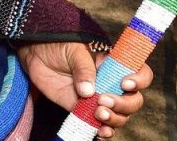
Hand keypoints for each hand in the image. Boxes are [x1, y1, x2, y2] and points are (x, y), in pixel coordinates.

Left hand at [17, 42, 151, 138]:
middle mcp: (111, 84)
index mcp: (114, 65)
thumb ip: (83, 68)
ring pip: (120, 116)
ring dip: (114, 120)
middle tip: (103, 101)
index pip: (140, 74)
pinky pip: (100, 126)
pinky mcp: (83, 110)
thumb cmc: (57, 45)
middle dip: (123, 105)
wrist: (35, 53)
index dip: (139, 81)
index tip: (124, 84)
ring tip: (97, 113)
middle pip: (133, 100)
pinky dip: (103, 132)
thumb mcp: (73, 50)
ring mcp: (99, 98)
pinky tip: (99, 132)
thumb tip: (88, 92)